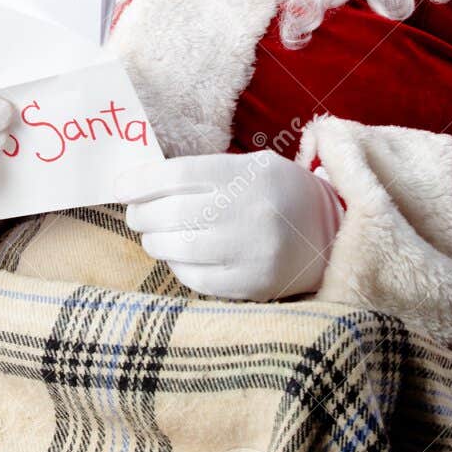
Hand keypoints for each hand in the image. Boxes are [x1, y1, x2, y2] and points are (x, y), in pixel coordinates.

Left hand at [120, 150, 342, 301]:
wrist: (330, 236)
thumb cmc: (278, 195)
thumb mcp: (251, 167)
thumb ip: (203, 171)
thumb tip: (142, 183)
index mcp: (247, 174)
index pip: (177, 175)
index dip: (140, 182)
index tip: (120, 188)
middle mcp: (249, 212)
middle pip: (171, 213)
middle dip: (142, 215)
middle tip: (136, 215)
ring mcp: (251, 252)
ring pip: (178, 248)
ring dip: (155, 241)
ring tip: (155, 235)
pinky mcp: (252, 285)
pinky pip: (195, 278)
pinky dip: (178, 266)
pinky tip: (181, 256)